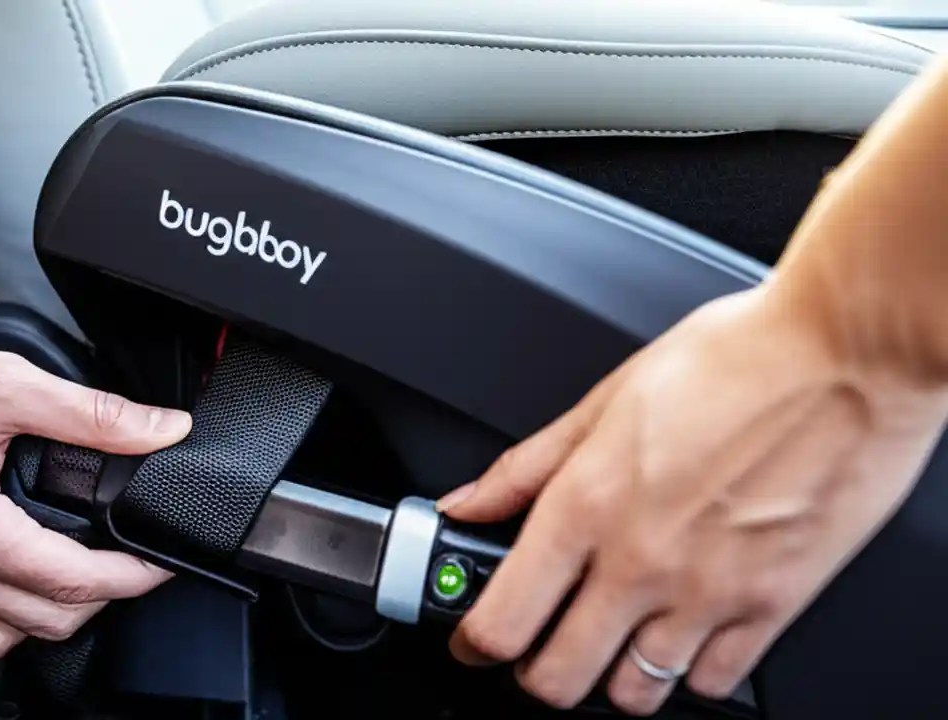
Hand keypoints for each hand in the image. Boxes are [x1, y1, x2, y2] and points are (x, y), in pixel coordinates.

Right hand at [0, 322, 191, 659]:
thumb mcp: (3, 385)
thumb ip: (93, 414)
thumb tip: (159, 429)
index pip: (77, 583)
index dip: (135, 576)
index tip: (161, 560)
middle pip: (48, 623)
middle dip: (103, 596)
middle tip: (130, 557)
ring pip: (4, 636)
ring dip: (52, 611)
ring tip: (80, 566)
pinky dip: (3, 611)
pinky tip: (20, 567)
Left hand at [438, 287, 947, 714]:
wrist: (846, 356)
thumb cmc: (733, 361)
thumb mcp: (606, 399)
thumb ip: (527, 466)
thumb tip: (467, 504)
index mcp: (586, 506)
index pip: (501, 621)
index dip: (472, 641)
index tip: (472, 638)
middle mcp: (642, 562)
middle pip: (557, 680)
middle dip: (533, 670)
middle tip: (536, 641)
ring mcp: (708, 593)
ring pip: (632, 694)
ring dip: (608, 675)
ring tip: (609, 636)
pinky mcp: (773, 606)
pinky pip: (710, 683)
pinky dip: (686, 672)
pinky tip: (679, 632)